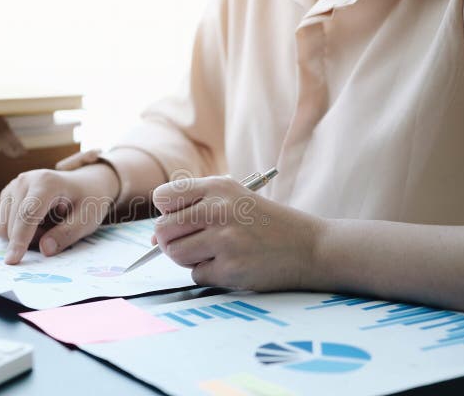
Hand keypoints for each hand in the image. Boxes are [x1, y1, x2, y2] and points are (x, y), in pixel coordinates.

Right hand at [0, 164, 119, 263]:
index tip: (13, 260)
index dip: (20, 239)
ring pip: (4, 227)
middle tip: (57, 229)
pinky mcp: (6, 196)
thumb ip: (67, 234)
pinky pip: (3, 226)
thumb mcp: (87, 219)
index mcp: (46, 182)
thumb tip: (45, 249)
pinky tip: (37, 221)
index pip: (27, 215)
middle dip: (32, 239)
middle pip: (14, 224)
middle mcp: (24, 181)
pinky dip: (18, 231)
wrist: (83, 185)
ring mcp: (12, 187)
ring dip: (24, 236)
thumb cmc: (87, 201)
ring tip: (48, 224)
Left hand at [151, 176, 324, 290]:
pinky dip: (209, 274)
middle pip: (163, 229)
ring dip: (188, 259)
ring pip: (175, 254)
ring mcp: (224, 240)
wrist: (311, 247)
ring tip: (215, 252)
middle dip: (171, 241)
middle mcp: (219, 210)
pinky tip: (232, 264)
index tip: (182, 221)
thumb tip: (152, 237)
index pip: (163, 198)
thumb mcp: (234, 199)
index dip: (167, 213)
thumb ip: (194, 209)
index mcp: (217, 187)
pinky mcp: (230, 268)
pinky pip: (196, 275)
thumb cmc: (267, 224)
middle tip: (196, 243)